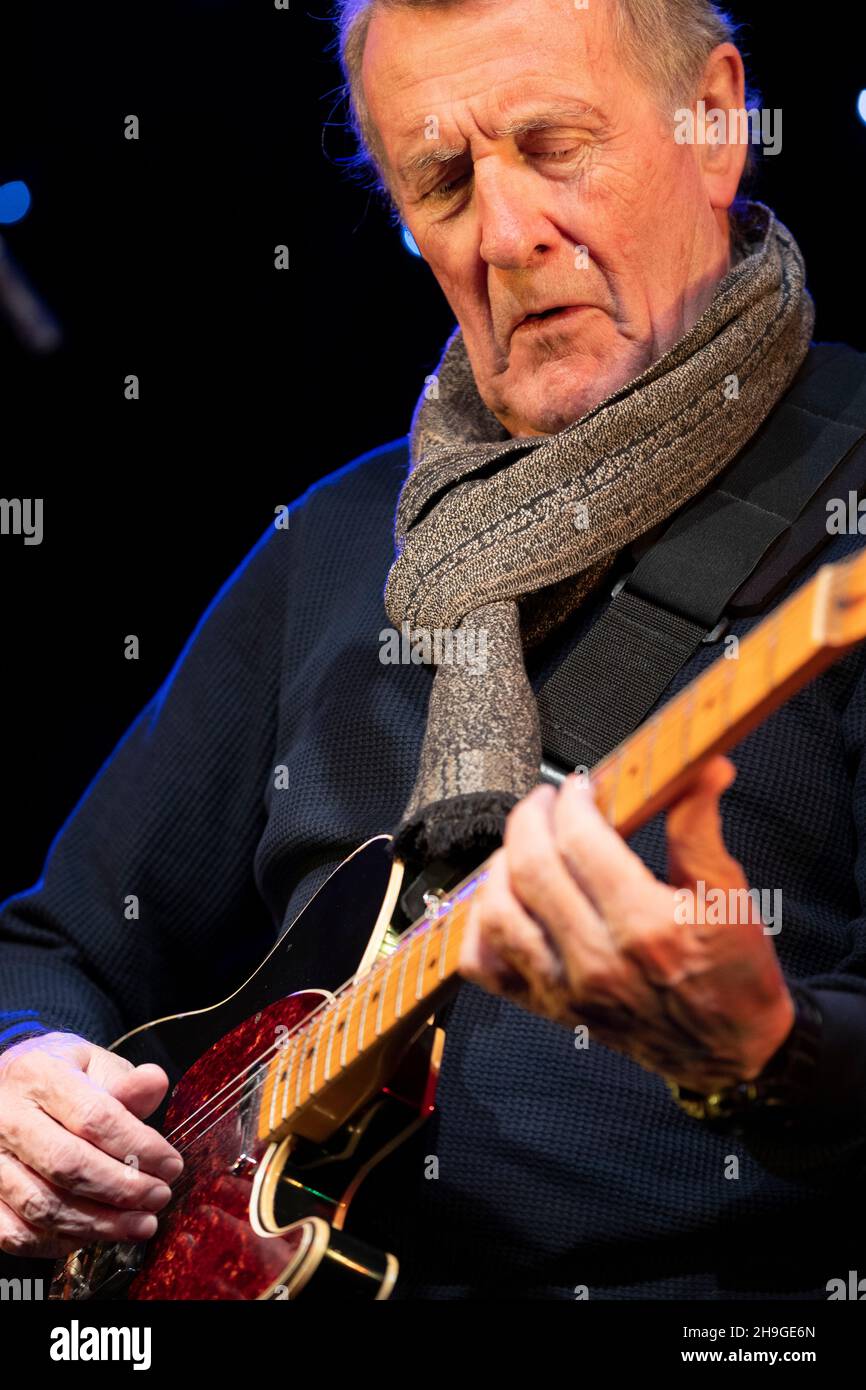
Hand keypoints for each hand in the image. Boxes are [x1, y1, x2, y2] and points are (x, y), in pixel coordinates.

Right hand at [0, 1032, 183, 1258]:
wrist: (10, 1088)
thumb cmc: (60, 1078)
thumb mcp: (94, 1065)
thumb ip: (125, 1082)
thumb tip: (156, 1083)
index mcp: (37, 1075)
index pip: (93, 1117)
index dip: (138, 1147)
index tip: (171, 1164)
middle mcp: (4, 1117)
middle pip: (67, 1165)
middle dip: (122, 1188)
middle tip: (159, 1196)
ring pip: (42, 1205)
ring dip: (99, 1223)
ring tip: (141, 1223)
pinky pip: (17, 1233)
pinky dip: (60, 1242)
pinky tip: (96, 1233)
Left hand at [458, 756, 794, 1093]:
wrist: (729, 1052)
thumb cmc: (734, 975)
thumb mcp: (730, 896)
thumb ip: (701, 829)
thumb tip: (703, 769)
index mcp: (647, 927)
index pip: (580, 841)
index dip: (572, 800)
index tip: (580, 786)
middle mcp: (598, 960)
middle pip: (532, 868)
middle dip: (532, 818)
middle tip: (548, 801)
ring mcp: (565, 988)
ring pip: (498, 911)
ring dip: (501, 864)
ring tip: (525, 843)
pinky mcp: (548, 1007)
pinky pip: (484, 965)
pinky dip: (479, 927)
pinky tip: (504, 899)